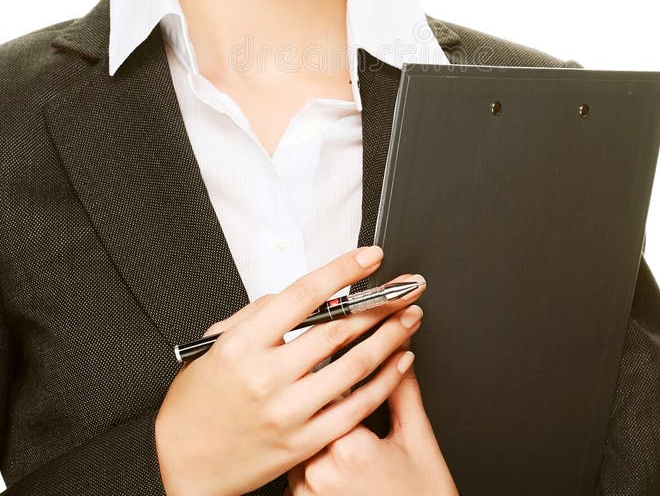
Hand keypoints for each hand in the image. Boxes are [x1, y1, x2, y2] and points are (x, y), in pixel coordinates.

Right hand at [154, 246, 424, 495]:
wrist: (185, 464)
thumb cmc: (198, 402)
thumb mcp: (215, 345)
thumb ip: (257, 315)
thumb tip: (302, 295)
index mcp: (243, 344)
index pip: (304, 295)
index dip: (343, 271)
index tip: (371, 257)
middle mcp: (266, 376)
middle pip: (338, 328)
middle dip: (380, 302)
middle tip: (406, 287)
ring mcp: (287, 412)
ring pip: (354, 365)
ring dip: (390, 337)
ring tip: (411, 317)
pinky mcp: (303, 442)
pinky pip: (354, 407)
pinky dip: (384, 381)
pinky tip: (401, 361)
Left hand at [285, 358, 458, 495]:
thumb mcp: (417, 440)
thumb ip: (402, 389)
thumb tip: (397, 349)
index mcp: (350, 447)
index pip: (331, 384)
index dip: (340, 368)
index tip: (347, 360)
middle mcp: (320, 471)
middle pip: (310, 408)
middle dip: (324, 395)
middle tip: (340, 393)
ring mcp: (307, 493)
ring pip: (298, 435)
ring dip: (311, 424)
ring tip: (337, 430)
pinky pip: (294, 467)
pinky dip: (307, 455)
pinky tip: (327, 456)